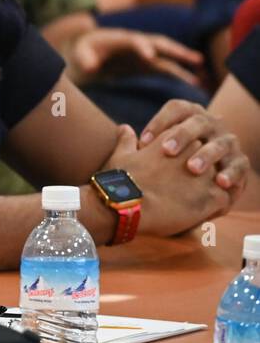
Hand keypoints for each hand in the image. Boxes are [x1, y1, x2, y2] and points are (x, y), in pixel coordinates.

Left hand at [64, 28, 202, 87]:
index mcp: (121, 39)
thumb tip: (91, 67)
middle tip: (193, 58)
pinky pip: (166, 68)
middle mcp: (137, 44)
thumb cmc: (84, 50)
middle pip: (160, 44)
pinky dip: (180, 73)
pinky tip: (194, 81)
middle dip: (175, 50)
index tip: (149, 57)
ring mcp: (144, 54)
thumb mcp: (80, 53)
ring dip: (183, 61)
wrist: (88, 51)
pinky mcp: (147, 64)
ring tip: (200, 68)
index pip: (134, 41)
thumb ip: (85, 58)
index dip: (142, 48)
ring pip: (167, 56)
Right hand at [104, 124, 230, 236]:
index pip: (190, 144)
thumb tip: (125, 128)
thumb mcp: (120, 155)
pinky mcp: (213, 196)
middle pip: (207, 161)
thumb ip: (127, 140)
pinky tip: (197, 214)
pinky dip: (215, 207)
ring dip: (209, 190)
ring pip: (218, 179)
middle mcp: (194, 151)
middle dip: (199, 174)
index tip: (171, 175)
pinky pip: (224, 199)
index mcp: (173, 138)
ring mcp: (206, 173)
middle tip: (181, 191)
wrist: (124, 205)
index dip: (183, 160)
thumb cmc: (118, 181)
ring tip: (189, 205)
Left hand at [137, 99, 250, 199]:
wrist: (203, 175)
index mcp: (188, 115)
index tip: (142, 142)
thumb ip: (137, 141)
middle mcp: (210, 124)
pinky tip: (221, 183)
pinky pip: (239, 165)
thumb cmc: (168, 161)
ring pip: (221, 143)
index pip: (176, 108)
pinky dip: (231, 173)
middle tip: (167, 151)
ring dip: (207, 155)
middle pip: (198, 122)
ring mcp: (227, 141)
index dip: (159, 121)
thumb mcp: (153, 150)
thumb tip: (121, 129)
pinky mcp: (239, 162)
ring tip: (193, 168)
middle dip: (182, 135)